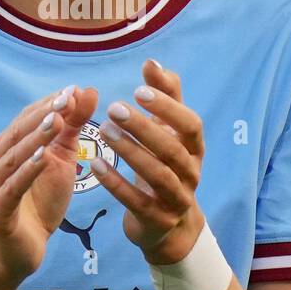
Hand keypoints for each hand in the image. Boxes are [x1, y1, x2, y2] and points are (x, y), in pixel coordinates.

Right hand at [0, 83, 98, 282]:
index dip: (48, 104)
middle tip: (67, 98)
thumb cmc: (39, 203)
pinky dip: (27, 172)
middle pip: (18, 134)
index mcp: (6, 149)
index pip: (26, 120)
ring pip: (13, 158)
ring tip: (57, 121)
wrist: (22, 252)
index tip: (73, 89)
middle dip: (43, 115)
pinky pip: (11, 189)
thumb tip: (86, 90)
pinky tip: (44, 158)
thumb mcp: (61, 161)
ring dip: (35, 138)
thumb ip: (71, 127)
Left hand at [91, 60, 205, 264]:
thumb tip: (152, 62)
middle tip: (114, 108)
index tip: (140, 90)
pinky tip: (95, 165)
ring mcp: (176, 199)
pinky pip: (137, 201)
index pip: (191, 125)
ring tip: (104, 131)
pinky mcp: (156, 220)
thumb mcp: (169, 134)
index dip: (169, 108)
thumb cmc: (165, 167)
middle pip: (173, 150)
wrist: (168, 227)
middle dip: (144, 128)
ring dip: (131, 152)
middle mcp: (191, 173)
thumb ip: (164, 98)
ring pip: (158, 175)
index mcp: (195, 149)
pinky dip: (117, 183)